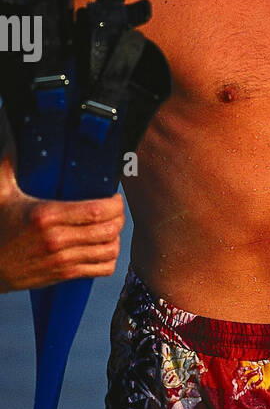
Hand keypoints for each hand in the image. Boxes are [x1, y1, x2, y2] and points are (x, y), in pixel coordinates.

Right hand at [0, 160, 123, 291]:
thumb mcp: (1, 194)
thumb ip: (8, 163)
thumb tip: (10, 132)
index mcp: (46, 215)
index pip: (97, 210)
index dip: (115, 204)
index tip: (114, 197)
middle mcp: (57, 239)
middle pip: (109, 229)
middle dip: (119, 218)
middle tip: (115, 211)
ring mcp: (62, 260)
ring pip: (109, 250)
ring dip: (116, 238)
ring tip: (110, 229)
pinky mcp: (64, 275)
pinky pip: (102, 269)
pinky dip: (110, 259)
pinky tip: (103, 249)